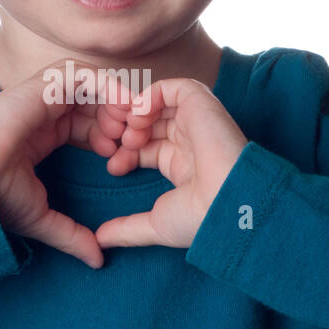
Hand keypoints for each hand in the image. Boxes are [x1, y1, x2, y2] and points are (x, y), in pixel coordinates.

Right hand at [0, 58, 128, 268]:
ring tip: (124, 131)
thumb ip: (72, 235)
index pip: (89, 125)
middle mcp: (46, 112)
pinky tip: (119, 110)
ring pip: (94, 86)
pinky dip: (108, 86)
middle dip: (119, 121)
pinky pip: (84, 74)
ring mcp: (44, 96)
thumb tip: (97, 261)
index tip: (119, 163)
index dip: (111, 139)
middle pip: (96, 103)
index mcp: (45, 134)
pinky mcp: (43, 85)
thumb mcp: (42, 218)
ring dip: (115, 104)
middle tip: (130, 144)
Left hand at [91, 77, 248, 249]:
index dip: (126, 155)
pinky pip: (171, 88)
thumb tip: (101, 241)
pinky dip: (149, 97)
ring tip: (127, 135)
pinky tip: (138, 118)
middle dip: (126, 134)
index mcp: (184, 165)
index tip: (113, 168)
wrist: (228, 203)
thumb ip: (126, 229)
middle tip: (113, 147)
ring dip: (136, 116)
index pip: (147, 149)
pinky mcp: (201, 104)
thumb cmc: (199, 218)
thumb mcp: (155, 224)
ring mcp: (196, 121)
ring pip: (158, 104)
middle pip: (149, 126)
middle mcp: (191, 140)